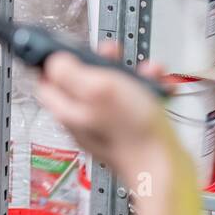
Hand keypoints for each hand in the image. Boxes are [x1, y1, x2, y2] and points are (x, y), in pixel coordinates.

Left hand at [36, 44, 173, 189]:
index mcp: (68, 111)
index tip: (64, 46)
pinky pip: (134, 101)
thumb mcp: (98, 90)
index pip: (47, 82)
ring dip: (129, 73)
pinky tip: (158, 87)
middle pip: (81, 82)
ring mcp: (107, 125)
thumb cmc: (133, 134)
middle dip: (98, 62)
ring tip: (145, 71)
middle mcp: (84, 119)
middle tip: (110, 54)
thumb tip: (53, 61)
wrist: (167, 169)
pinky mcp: (129, 129)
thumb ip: (71, 72)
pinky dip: (146, 89)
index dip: (54, 60)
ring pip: (112, 88)